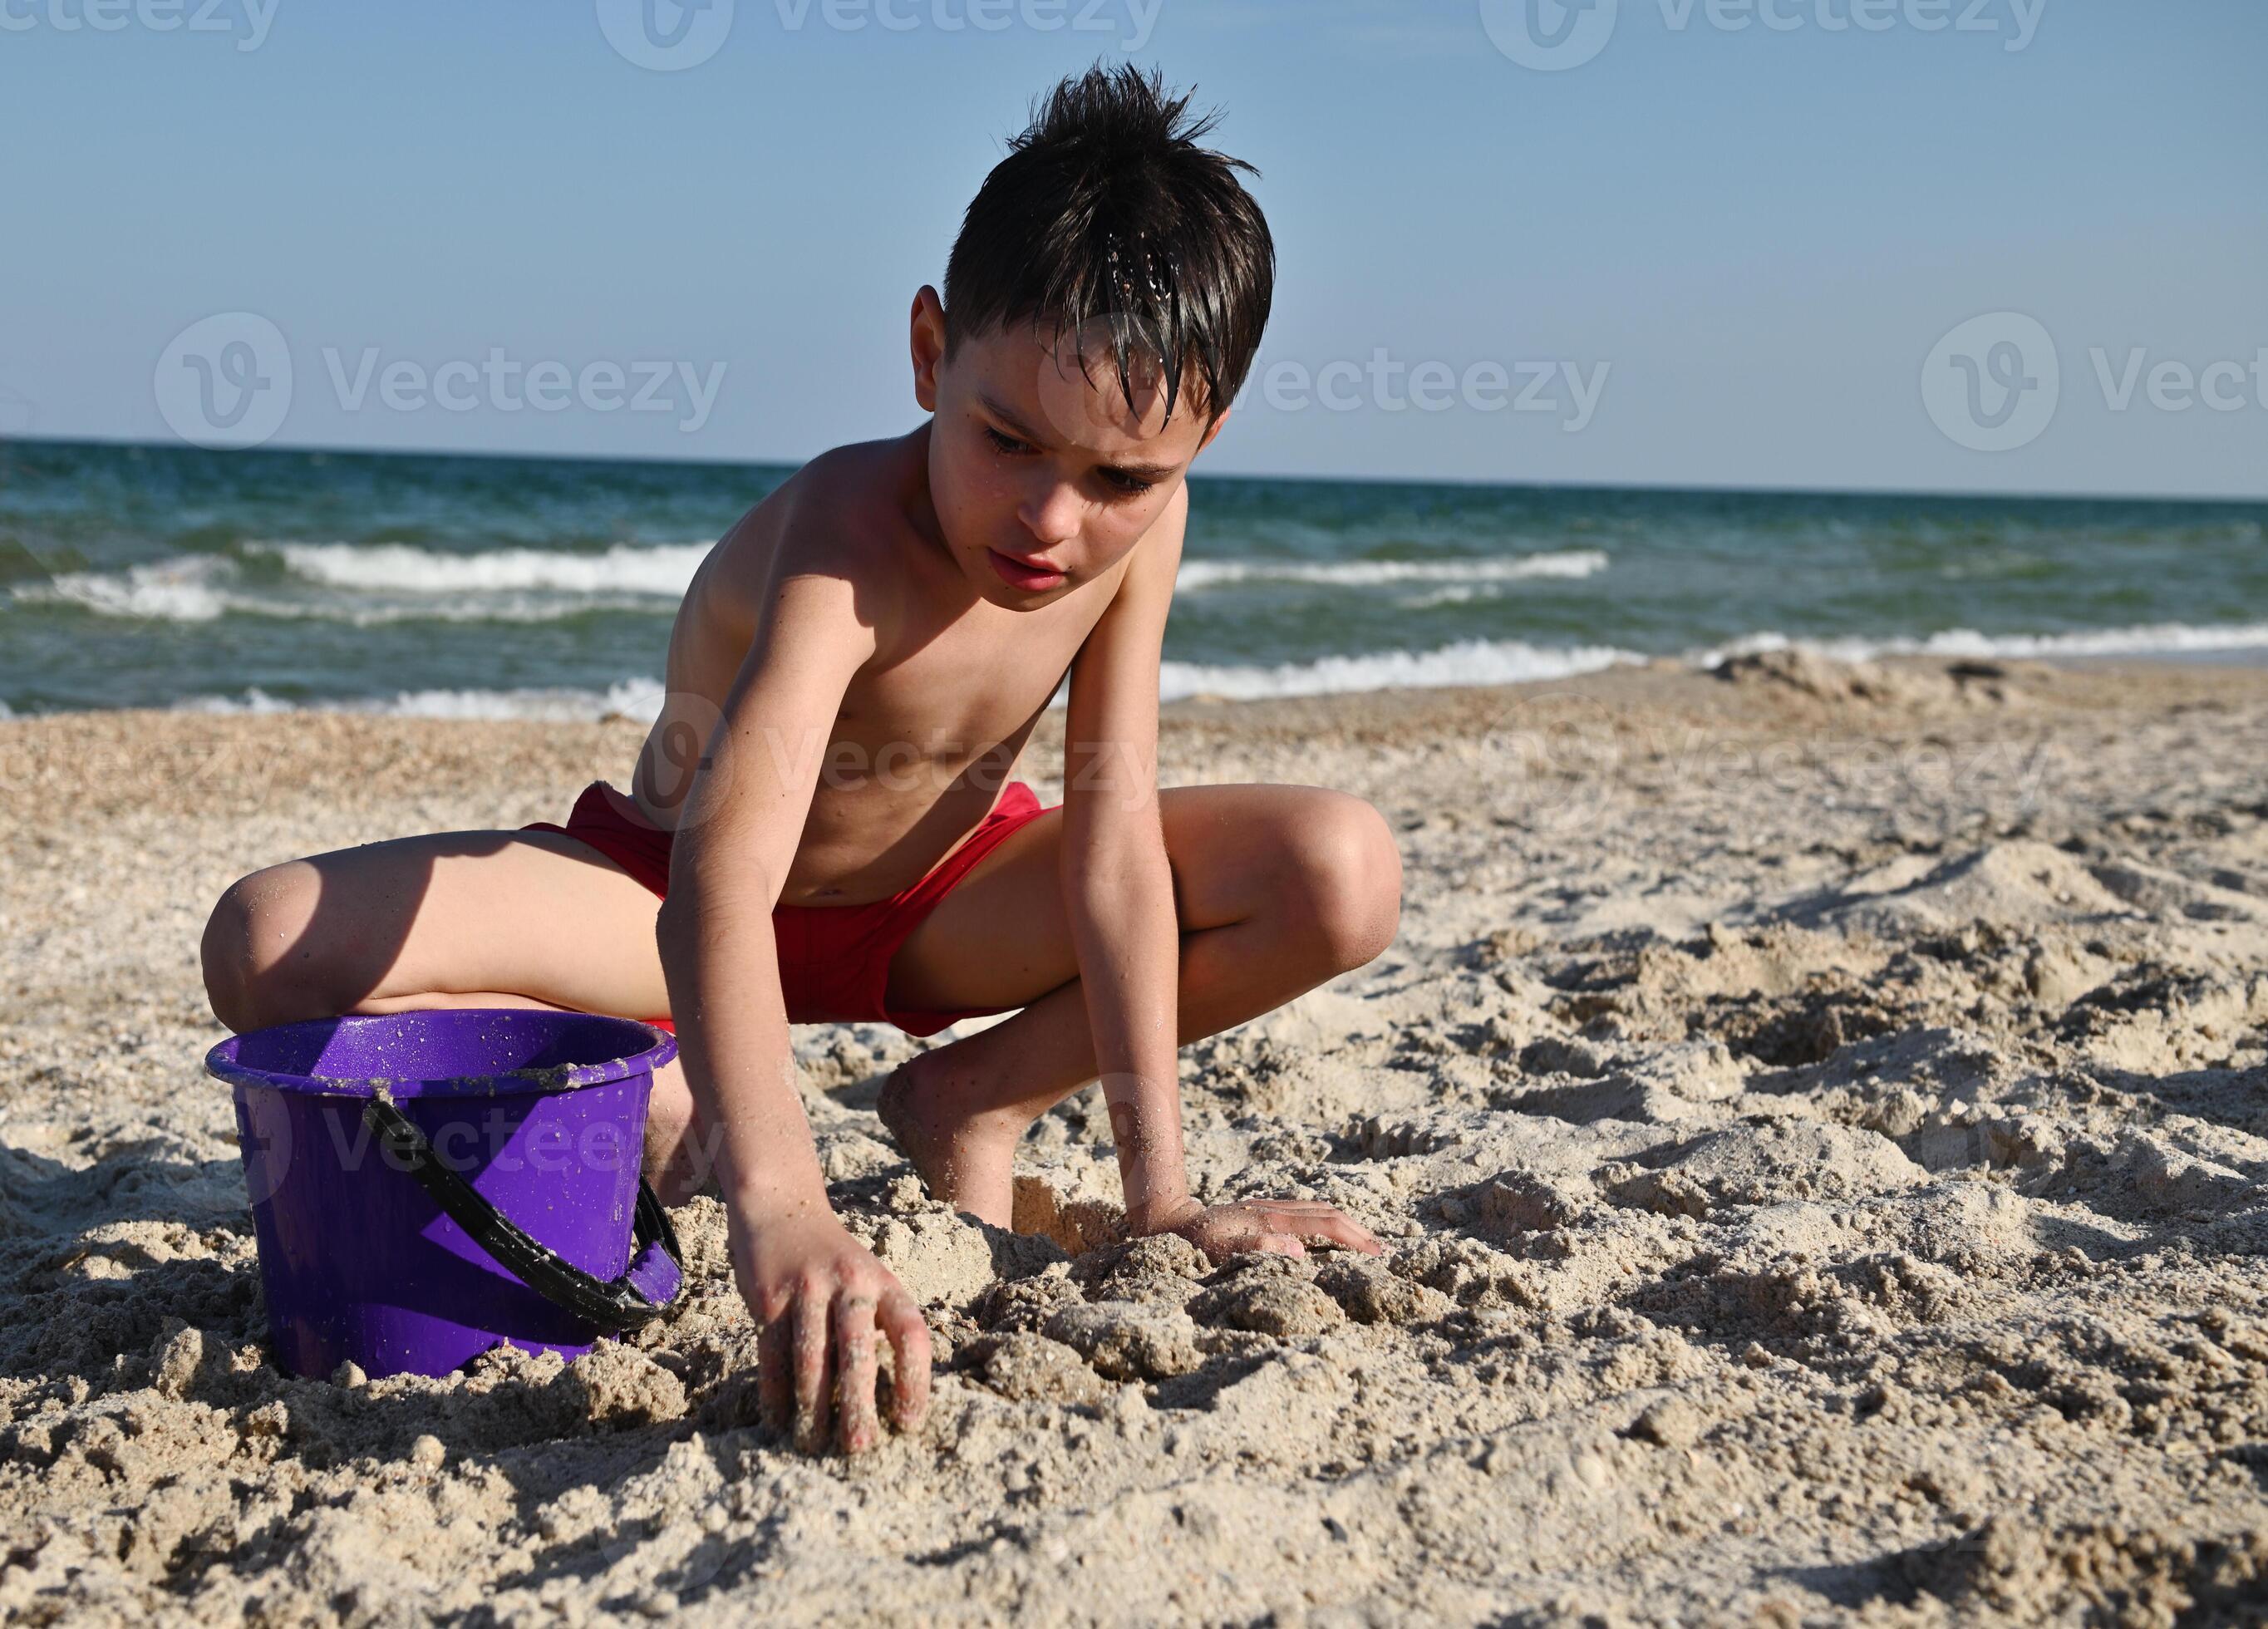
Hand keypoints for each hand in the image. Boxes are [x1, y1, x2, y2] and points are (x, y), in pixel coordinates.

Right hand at [727, 1201, 930, 1454]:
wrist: (782, 1209)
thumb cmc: (832, 1260)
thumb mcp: (867, 1281)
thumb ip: (876, 1325)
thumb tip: (883, 1398)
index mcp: (884, 1284)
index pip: (911, 1334)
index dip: (914, 1381)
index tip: (908, 1422)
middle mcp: (851, 1283)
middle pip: (859, 1351)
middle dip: (859, 1403)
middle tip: (859, 1447)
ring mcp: (808, 1288)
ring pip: (812, 1357)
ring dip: (813, 1407)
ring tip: (813, 1444)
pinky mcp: (770, 1296)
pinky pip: (773, 1353)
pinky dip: (776, 1391)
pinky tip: (779, 1419)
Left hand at [1130, 1195, 1384, 1262]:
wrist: (1169, 1220)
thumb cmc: (1194, 1243)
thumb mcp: (1221, 1251)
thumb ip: (1259, 1248)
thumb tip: (1301, 1250)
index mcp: (1270, 1219)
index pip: (1324, 1224)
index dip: (1354, 1237)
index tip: (1377, 1253)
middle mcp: (1274, 1209)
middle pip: (1328, 1212)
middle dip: (1358, 1229)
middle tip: (1383, 1249)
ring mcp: (1269, 1207)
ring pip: (1318, 1208)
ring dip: (1345, 1223)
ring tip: (1364, 1241)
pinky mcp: (1263, 1211)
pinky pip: (1305, 1212)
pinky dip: (1327, 1221)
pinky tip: (1329, 1233)